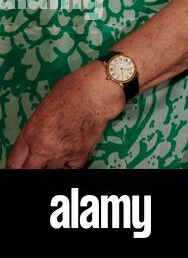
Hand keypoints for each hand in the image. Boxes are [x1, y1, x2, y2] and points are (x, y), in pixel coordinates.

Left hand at [6, 62, 124, 168]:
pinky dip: (70, 165)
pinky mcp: (82, 153)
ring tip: (57, 155)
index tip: (22, 165)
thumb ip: (37, 128)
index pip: (15, 162)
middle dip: (33, 167)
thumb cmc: (75, 89)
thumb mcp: (44, 106)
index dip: (17, 165)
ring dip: (53, 165)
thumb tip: (35, 140)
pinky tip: (70, 158)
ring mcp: (63, 152)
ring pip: (52, 171)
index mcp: (31, 132)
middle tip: (39, 163)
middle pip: (30, 171)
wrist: (100, 89)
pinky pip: (72, 169)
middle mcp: (45, 146)